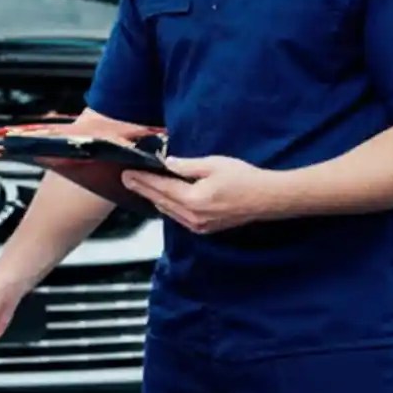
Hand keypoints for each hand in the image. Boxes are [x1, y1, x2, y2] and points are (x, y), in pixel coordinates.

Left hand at [121, 155, 279, 234]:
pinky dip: (167, 206)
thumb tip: (167, 163)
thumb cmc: (244, 178)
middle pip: (160, 201)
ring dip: (153, 198)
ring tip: (140, 186)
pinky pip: (178, 217)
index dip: (143, 180)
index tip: (128, 173)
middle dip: (142, 189)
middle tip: (127, 179)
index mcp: (194, 199)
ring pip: (168, 211)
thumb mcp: (214, 164)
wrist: (266, 199)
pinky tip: (161, 198)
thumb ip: (187, 166)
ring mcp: (198, 226)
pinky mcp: (204, 229)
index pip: (161, 188)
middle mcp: (193, 217)